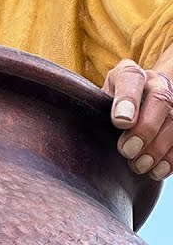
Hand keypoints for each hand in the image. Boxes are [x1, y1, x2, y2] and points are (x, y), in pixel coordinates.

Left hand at [104, 59, 172, 179]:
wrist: (138, 103)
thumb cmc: (108, 106)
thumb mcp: (96, 101)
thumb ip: (93, 109)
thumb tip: (81, 135)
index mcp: (129, 74)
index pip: (130, 78)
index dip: (127, 100)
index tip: (120, 122)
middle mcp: (155, 83)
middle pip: (160, 99)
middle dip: (145, 128)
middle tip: (128, 151)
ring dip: (158, 147)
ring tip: (139, 165)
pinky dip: (171, 158)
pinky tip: (156, 170)